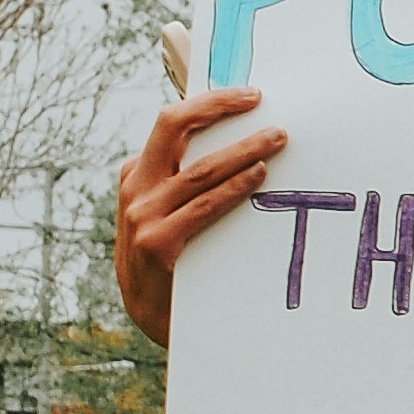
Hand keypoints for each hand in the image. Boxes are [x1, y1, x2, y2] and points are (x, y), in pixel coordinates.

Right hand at [114, 86, 292, 343]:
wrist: (152, 318)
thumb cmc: (173, 262)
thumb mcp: (168, 215)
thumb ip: (187, 185)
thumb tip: (242, 150)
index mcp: (137, 175)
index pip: (170, 124)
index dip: (209, 103)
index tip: (249, 95)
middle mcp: (136, 188)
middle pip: (172, 126)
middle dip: (218, 107)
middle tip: (260, 101)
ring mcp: (142, 214)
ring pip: (198, 168)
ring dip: (244, 150)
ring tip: (277, 139)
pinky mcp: (157, 243)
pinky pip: (203, 206)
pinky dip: (235, 188)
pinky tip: (259, 176)